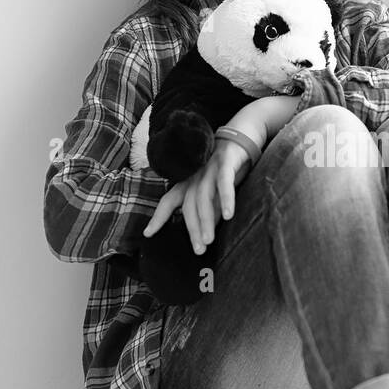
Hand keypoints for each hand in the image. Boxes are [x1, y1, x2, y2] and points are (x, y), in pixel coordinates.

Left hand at [142, 138, 251, 252]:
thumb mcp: (214, 191)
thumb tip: (205, 233)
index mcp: (188, 183)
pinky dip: (226, 199)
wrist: (240, 137)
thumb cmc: (225, 170)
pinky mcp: (225, 163)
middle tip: (198, 250)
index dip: (158, 217)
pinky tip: (228, 215)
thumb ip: (208, 209)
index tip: (148, 233)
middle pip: (188, 206)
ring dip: (206, 221)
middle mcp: (195, 177)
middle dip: (192, 229)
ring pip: (203, 198)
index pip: (168, 201)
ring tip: (208, 240)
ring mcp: (209, 169)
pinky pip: (224, 183)